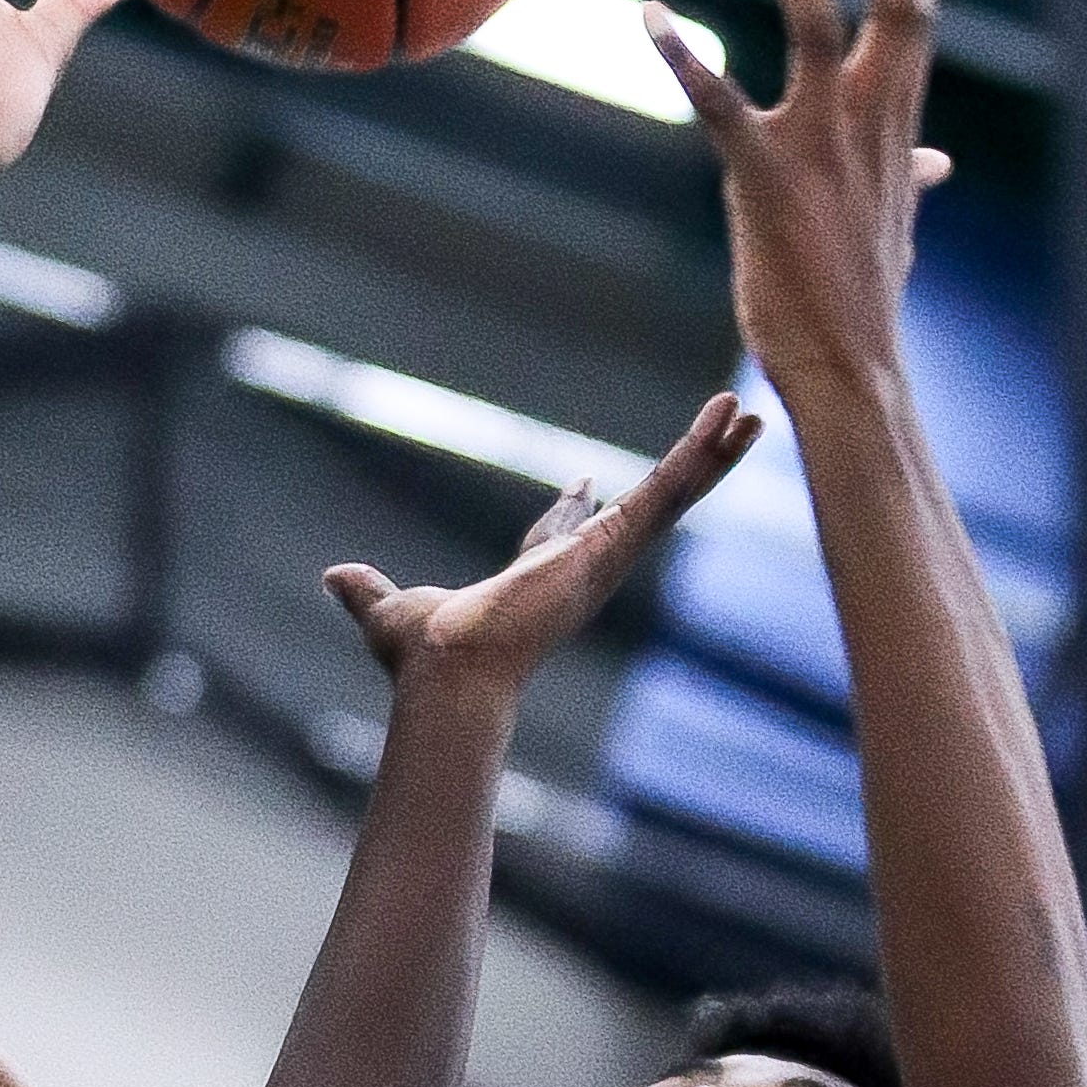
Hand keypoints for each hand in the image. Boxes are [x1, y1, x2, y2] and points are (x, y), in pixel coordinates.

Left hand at [323, 393, 757, 698]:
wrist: (448, 672)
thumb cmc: (424, 661)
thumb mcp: (388, 613)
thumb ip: (365, 593)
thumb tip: (333, 579)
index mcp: (535, 578)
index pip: (562, 534)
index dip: (572, 508)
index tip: (584, 481)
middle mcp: (579, 567)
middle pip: (637, 510)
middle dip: (672, 475)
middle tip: (710, 441)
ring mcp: (604, 555)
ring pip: (670, 495)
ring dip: (712, 454)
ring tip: (752, 413)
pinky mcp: (614, 544)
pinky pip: (669, 489)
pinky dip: (702, 453)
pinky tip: (736, 417)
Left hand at [647, 0, 953, 391]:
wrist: (851, 367)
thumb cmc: (862, 301)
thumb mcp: (896, 225)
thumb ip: (911, 179)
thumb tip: (938, 162)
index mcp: (897, 132)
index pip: (915, 25)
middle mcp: (868, 126)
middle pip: (889, 8)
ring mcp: (818, 147)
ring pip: (815, 32)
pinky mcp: (764, 178)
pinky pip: (718, 103)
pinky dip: (681, 56)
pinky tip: (650, 15)